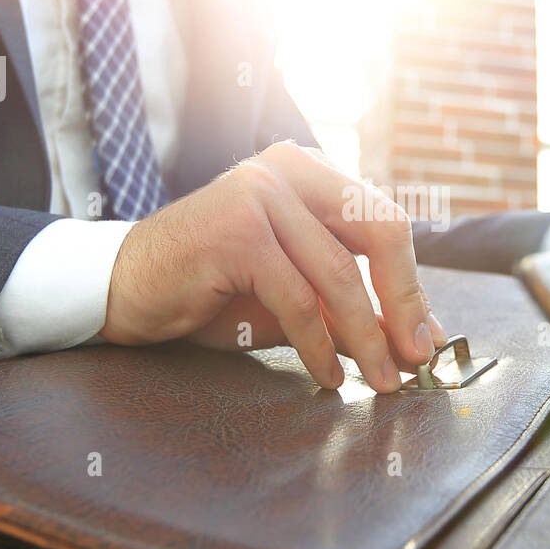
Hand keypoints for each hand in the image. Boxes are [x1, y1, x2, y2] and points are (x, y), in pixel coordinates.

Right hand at [99, 141, 446, 391]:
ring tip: (378, 380)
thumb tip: (417, 337)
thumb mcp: (294, 298)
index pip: (383, 220)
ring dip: (366, 338)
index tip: (426, 337)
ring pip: (338, 274)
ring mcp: (260, 192)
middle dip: (403, 302)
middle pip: (378, 231)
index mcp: (309, 173)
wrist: (123, 289)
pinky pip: (298, 298)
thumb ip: (351, 308)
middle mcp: (288, 169)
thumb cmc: (210, 291)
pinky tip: (327, 376)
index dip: (411, 283)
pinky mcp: (236, 229)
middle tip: (415, 358)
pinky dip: (319, 345)